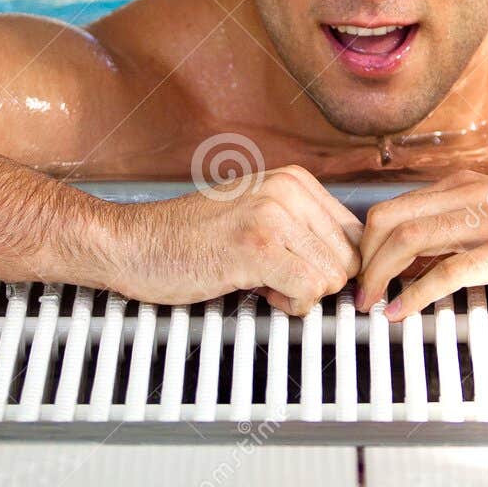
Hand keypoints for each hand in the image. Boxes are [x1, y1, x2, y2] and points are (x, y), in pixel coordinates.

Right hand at [112, 165, 361, 314]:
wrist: (132, 243)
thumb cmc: (188, 238)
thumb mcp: (256, 215)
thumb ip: (302, 230)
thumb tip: (348, 264)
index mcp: (295, 181)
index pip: (355, 236)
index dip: (333, 268)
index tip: (306, 277)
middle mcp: (289, 190)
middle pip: (349, 260)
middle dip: (319, 283)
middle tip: (277, 281)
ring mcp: (274, 215)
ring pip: (333, 277)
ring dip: (302, 295)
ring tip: (263, 283)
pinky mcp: (257, 247)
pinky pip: (309, 291)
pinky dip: (290, 305)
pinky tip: (259, 292)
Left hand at [356, 170, 487, 318]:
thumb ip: (463, 230)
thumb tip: (416, 262)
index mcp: (469, 185)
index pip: (395, 205)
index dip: (367, 243)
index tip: (360, 272)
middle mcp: (474, 194)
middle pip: (390, 218)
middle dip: (363, 259)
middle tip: (358, 292)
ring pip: (410, 239)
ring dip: (380, 276)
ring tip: (370, 305)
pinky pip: (448, 271)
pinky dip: (414, 295)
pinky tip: (401, 312)